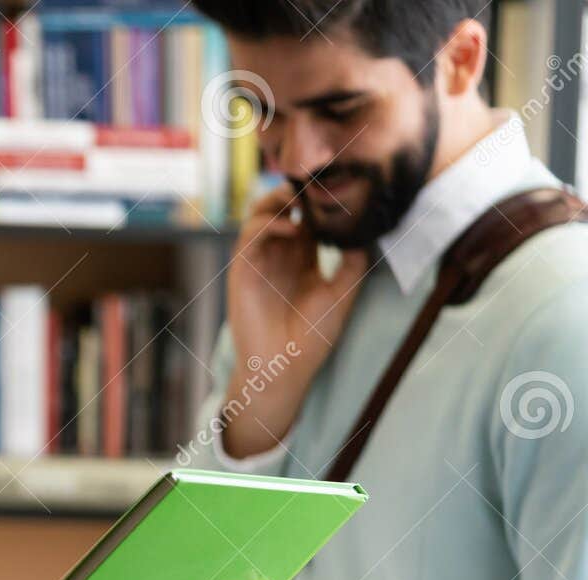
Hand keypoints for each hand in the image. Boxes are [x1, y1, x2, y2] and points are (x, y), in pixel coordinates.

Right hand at [223, 187, 369, 453]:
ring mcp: (258, 261)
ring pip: (261, 214)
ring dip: (279, 200)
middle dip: (297, 191)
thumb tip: (365, 229)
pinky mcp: (242, 271)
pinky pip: (249, 237)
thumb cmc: (312, 337)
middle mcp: (279, 254)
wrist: (284, 367)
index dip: (319, 198)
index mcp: (302, 258)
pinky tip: (291, 228)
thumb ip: (353, 262)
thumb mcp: (343, 293)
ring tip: (302, 199)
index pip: (307, 215)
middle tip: (319, 184)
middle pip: (281, 207)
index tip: (340, 186)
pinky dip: (267, 225)